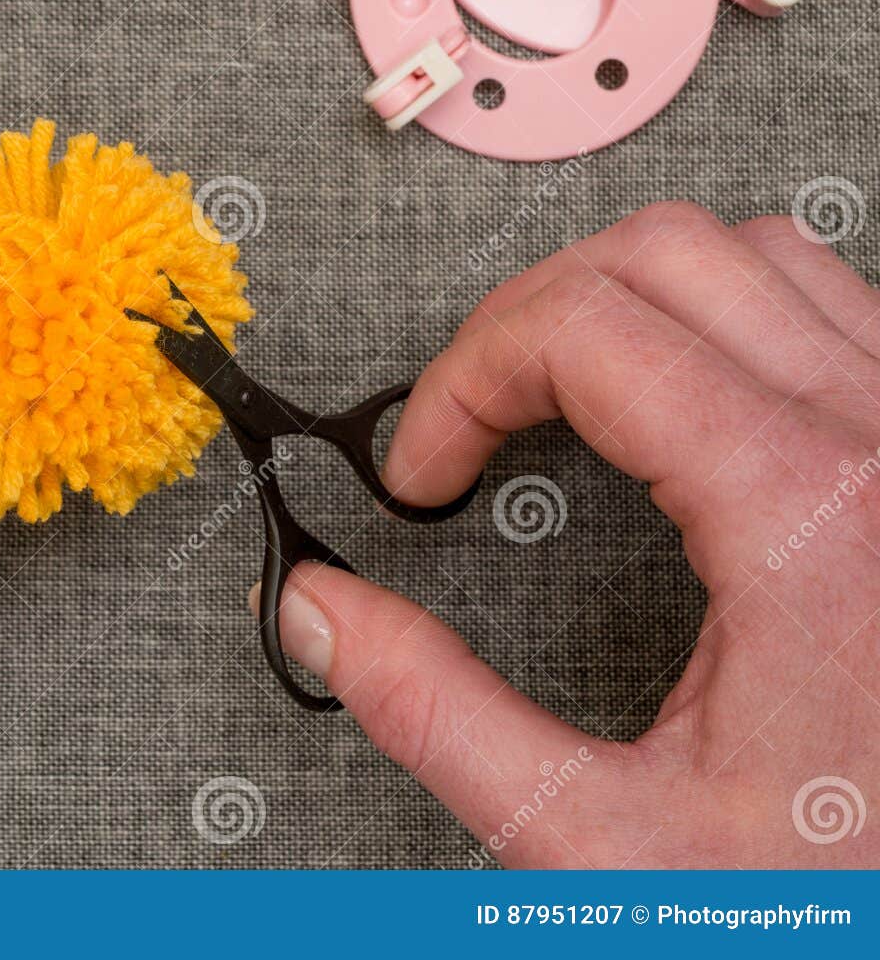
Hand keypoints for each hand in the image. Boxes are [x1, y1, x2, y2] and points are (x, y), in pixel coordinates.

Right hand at [258, 202, 878, 866]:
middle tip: (469, 417)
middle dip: (525, 319)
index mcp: (805, 515)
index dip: (461, 380)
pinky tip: (676, 406)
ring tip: (558, 395)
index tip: (423, 470)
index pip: (583, 327)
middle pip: (660, 252)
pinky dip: (721, 320)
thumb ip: (437, 716)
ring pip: (754, 253)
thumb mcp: (610, 838)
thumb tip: (320, 616)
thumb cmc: (842, 895)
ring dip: (627, 302)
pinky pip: (826, 305)